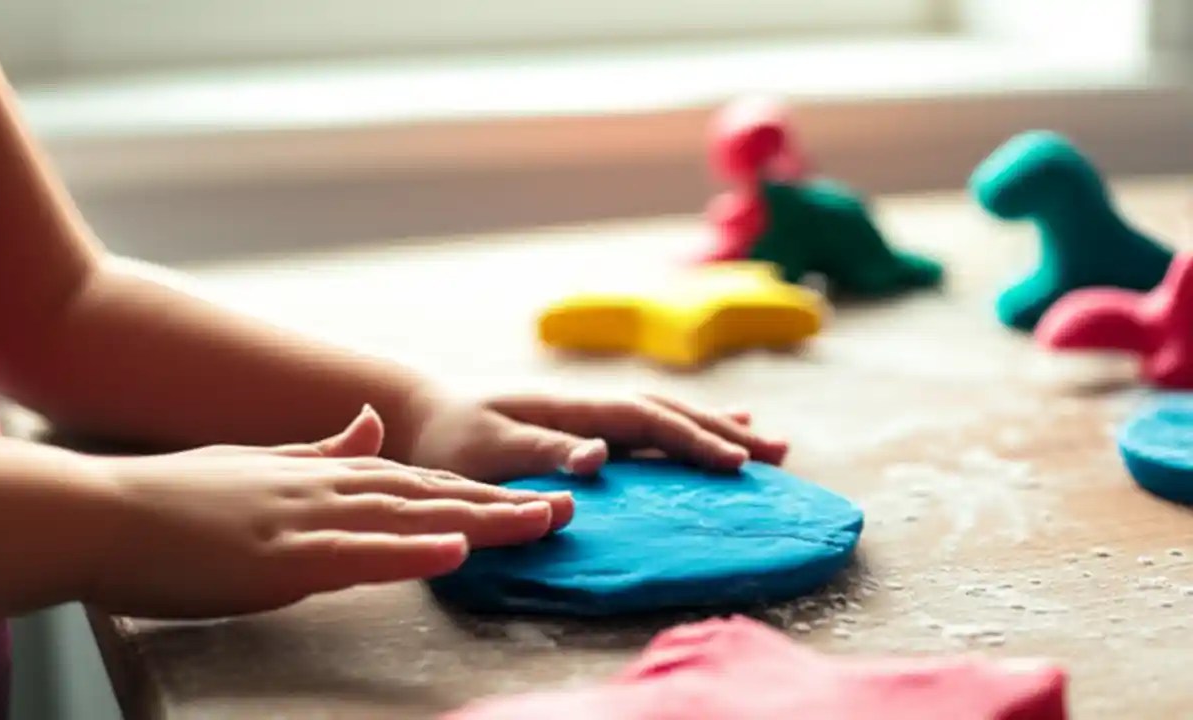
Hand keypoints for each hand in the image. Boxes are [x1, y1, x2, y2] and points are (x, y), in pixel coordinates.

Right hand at [84, 407, 571, 618]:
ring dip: (481, 521)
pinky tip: (457, 550)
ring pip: (412, 518)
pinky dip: (412, 552)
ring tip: (542, 523)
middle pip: (432, 495)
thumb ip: (322, 447)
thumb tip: (368, 422)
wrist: (103, 512)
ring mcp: (307, 520)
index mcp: (323, 474)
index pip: (417, 481)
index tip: (528, 494)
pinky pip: (358, 554)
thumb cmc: (175, 499)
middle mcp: (327, 489)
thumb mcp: (259, 464)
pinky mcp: (280, 556)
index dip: (476, 488)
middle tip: (566, 507)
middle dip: (502, 502)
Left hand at [406, 391, 787, 482]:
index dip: (692, 440)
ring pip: (664, 415)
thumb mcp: (484, 451)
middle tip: (779, 454)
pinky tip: (708, 431)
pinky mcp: (580, 426)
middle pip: (668, 412)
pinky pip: (645, 425)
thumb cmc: (445, 439)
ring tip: (768, 442)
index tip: (736, 465)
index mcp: (571, 409)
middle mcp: (588, 405)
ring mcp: (588, 413)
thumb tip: (601, 456)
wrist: (417, 412)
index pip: (645, 420)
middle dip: (723, 431)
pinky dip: (684, 427)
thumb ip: (540, 453)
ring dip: (715, 427)